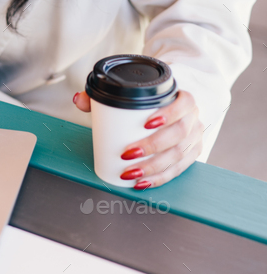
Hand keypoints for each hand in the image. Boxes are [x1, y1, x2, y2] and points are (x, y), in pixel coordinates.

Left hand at [73, 89, 203, 188]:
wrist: (171, 103)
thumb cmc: (151, 98)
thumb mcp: (132, 91)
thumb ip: (103, 94)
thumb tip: (79, 99)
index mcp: (183, 98)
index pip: (183, 105)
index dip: (169, 115)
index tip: (147, 123)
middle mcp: (193, 118)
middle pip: (179, 134)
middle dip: (152, 147)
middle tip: (127, 154)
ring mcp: (194, 138)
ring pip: (179, 156)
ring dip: (153, 168)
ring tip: (130, 173)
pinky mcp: (192, 154)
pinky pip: (178, 170)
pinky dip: (160, 178)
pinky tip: (143, 182)